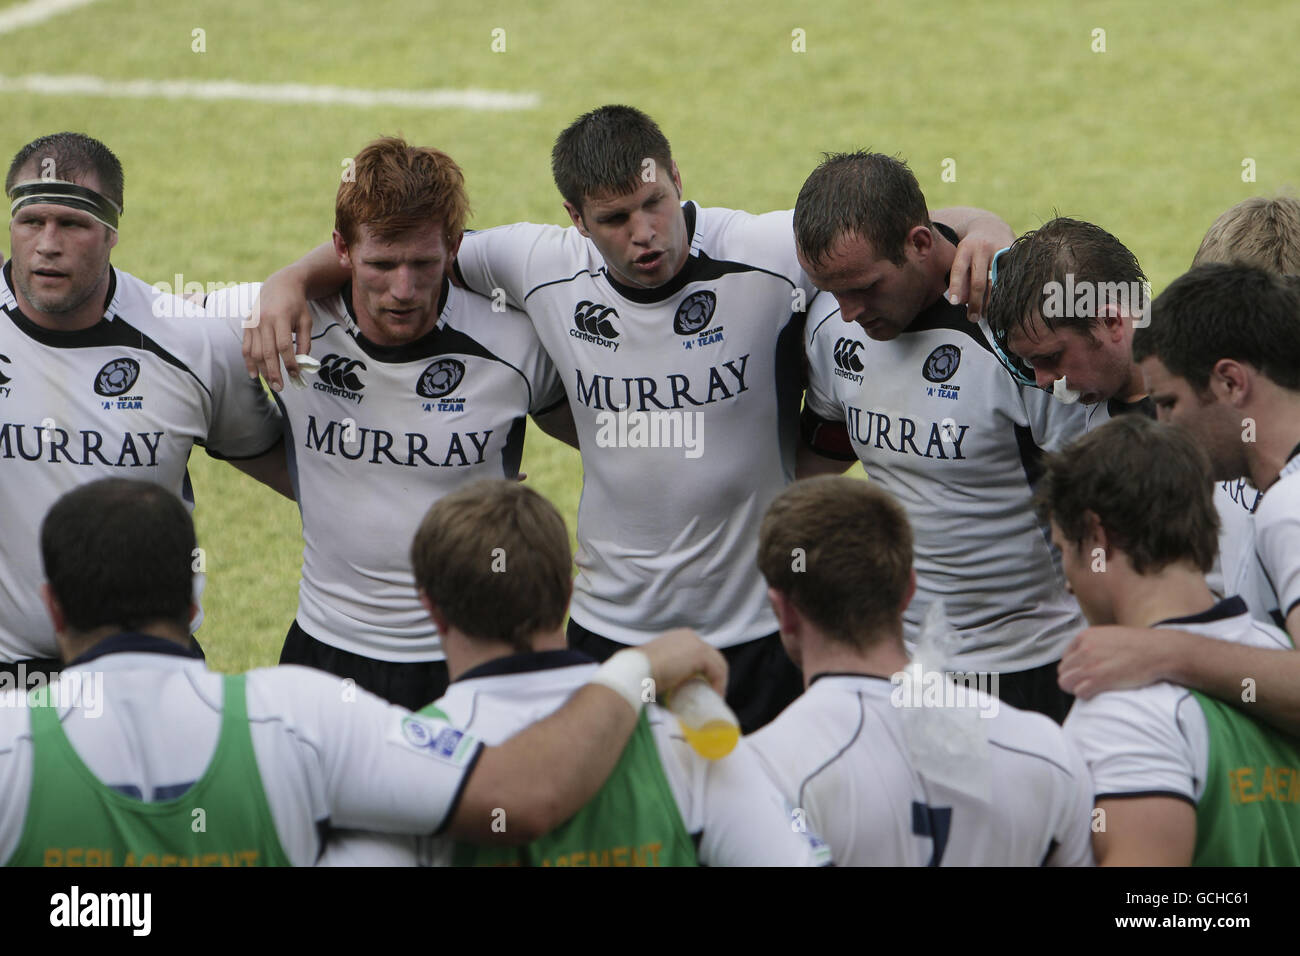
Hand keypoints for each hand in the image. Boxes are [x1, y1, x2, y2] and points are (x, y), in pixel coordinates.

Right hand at [241, 270, 316, 390]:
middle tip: (280, 388)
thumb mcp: (306, 321)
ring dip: (262, 371)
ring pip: (255, 352)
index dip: (289, 362)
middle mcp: (263, 321)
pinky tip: (254, 375)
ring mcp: (252, 323)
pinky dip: (248, 362)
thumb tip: (302, 363)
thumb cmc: (296, 305)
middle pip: (267, 352)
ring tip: (271, 384)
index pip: (284, 345)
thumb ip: (304, 342)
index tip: (296, 375)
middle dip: (274, 372)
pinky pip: (245, 347)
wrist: (279, 285)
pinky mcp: (246, 326)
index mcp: (280, 318)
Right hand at [640, 628, 727, 698]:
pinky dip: (719, 684)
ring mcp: (696, 643)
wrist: (636, 670)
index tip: (703, 687)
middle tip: (712, 693)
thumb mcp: (658, 666)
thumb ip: (668, 667)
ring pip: (718, 663)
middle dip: (715, 675)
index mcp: (678, 637)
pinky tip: (715, 696)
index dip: (705, 670)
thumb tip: (672, 683)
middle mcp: (689, 636)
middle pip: (713, 656)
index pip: (700, 652)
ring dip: (719, 681)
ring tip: (715, 697)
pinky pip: (717, 671)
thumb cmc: (640, 672)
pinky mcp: (700, 654)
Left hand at [946, 216, 1012, 321]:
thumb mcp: (960, 257)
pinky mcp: (1014, 255)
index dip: (956, 287)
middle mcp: (983, 248)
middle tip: (972, 318)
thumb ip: (960, 278)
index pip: (959, 270)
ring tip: (986, 315)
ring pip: (996, 282)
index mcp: (965, 248)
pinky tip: (1002, 305)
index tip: (953, 303)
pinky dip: (1005, 293)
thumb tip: (960, 302)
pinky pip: (1009, 278)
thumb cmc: (971, 249)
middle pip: (979, 281)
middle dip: (975, 302)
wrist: (991, 226)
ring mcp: (1000, 251)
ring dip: (990, 302)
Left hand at [1057, 625, 1172, 698]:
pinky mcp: (1099, 679)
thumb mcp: (1109, 635)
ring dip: (1077, 688)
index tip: (1087, 673)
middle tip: (1089, 683)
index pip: (1065, 658)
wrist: (1159, 651)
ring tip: (1092, 688)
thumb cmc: (1138, 645)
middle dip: (1074, 679)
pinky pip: (1079, 692)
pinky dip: (1086, 695)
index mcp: (1084, 636)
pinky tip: (1097, 692)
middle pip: (1064, 671)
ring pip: (1066, 683)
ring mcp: (1090, 664)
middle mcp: (1084, 649)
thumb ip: (1092, 643)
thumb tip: (1080, 658)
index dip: (1075, 668)